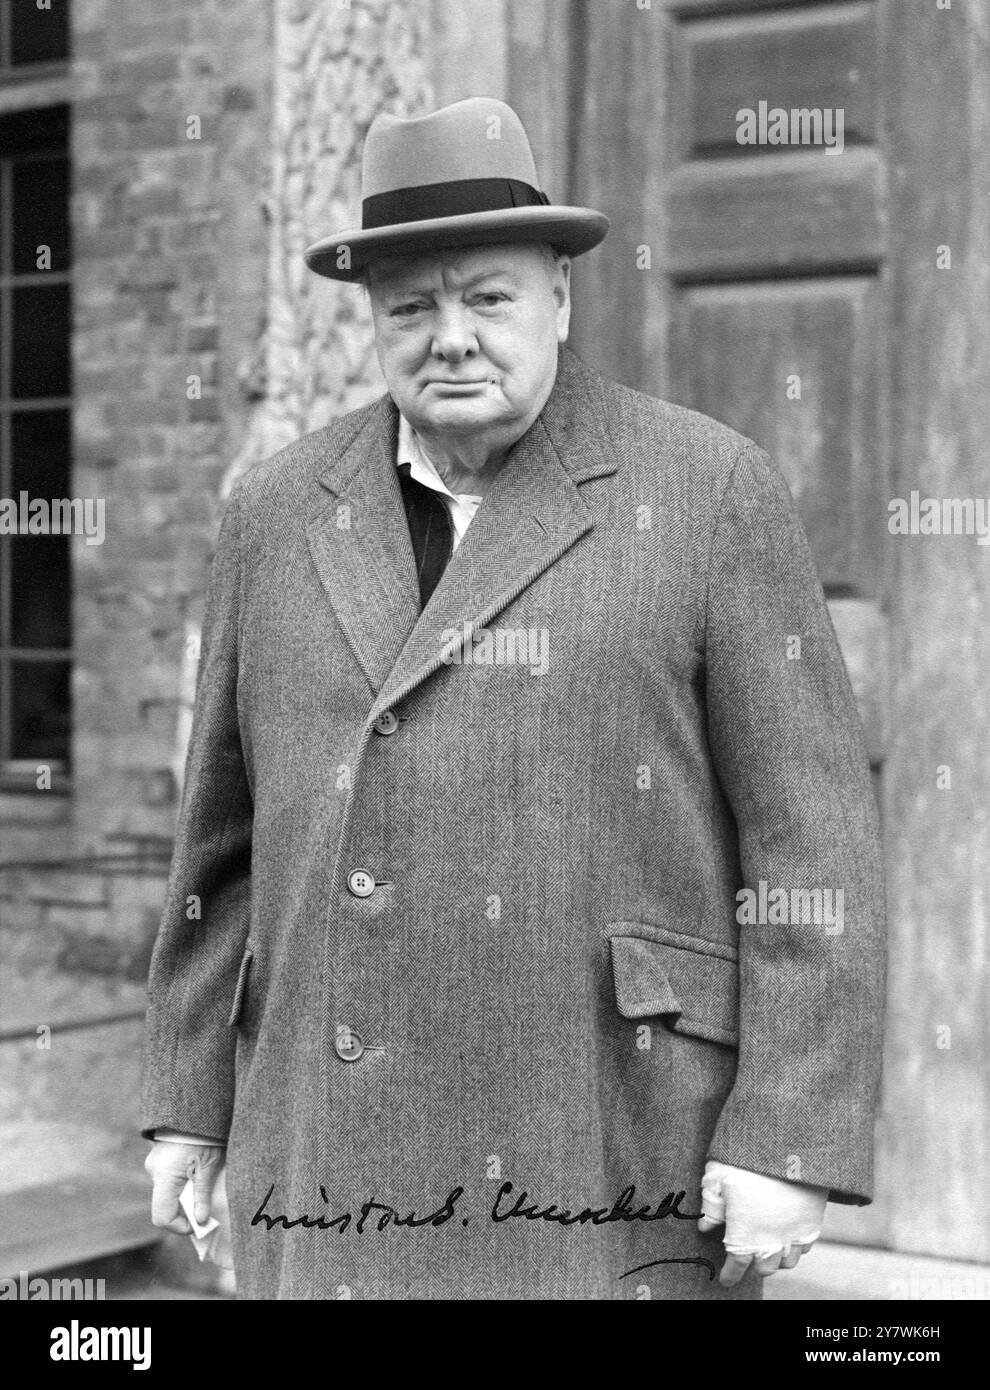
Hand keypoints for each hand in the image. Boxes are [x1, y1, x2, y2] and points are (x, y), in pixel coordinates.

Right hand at [144, 1139, 225, 1236]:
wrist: (196, 1107)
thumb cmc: (206, 1135)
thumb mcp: (210, 1166)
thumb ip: (202, 1195)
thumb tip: (200, 1221)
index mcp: (165, 1176)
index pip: (162, 1216)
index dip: (180, 1226)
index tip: (198, 1223)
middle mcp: (154, 1172)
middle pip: (165, 1204)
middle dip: (184, 1210)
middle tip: (205, 1204)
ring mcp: (154, 1164)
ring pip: (166, 1191)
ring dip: (183, 1194)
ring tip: (203, 1181)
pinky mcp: (159, 1158)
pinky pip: (167, 1179)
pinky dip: (180, 1183)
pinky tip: (196, 1170)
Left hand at [698, 1160, 826, 1286]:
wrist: (787, 1144)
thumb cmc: (744, 1159)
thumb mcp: (716, 1178)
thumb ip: (710, 1207)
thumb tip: (704, 1228)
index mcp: (744, 1235)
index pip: (736, 1266)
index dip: (730, 1275)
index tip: (726, 1280)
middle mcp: (771, 1241)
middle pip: (764, 1268)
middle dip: (753, 1266)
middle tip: (746, 1259)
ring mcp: (795, 1233)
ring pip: (787, 1262)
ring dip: (776, 1259)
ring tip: (767, 1249)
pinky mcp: (813, 1222)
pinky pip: (805, 1246)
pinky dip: (796, 1247)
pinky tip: (787, 1237)